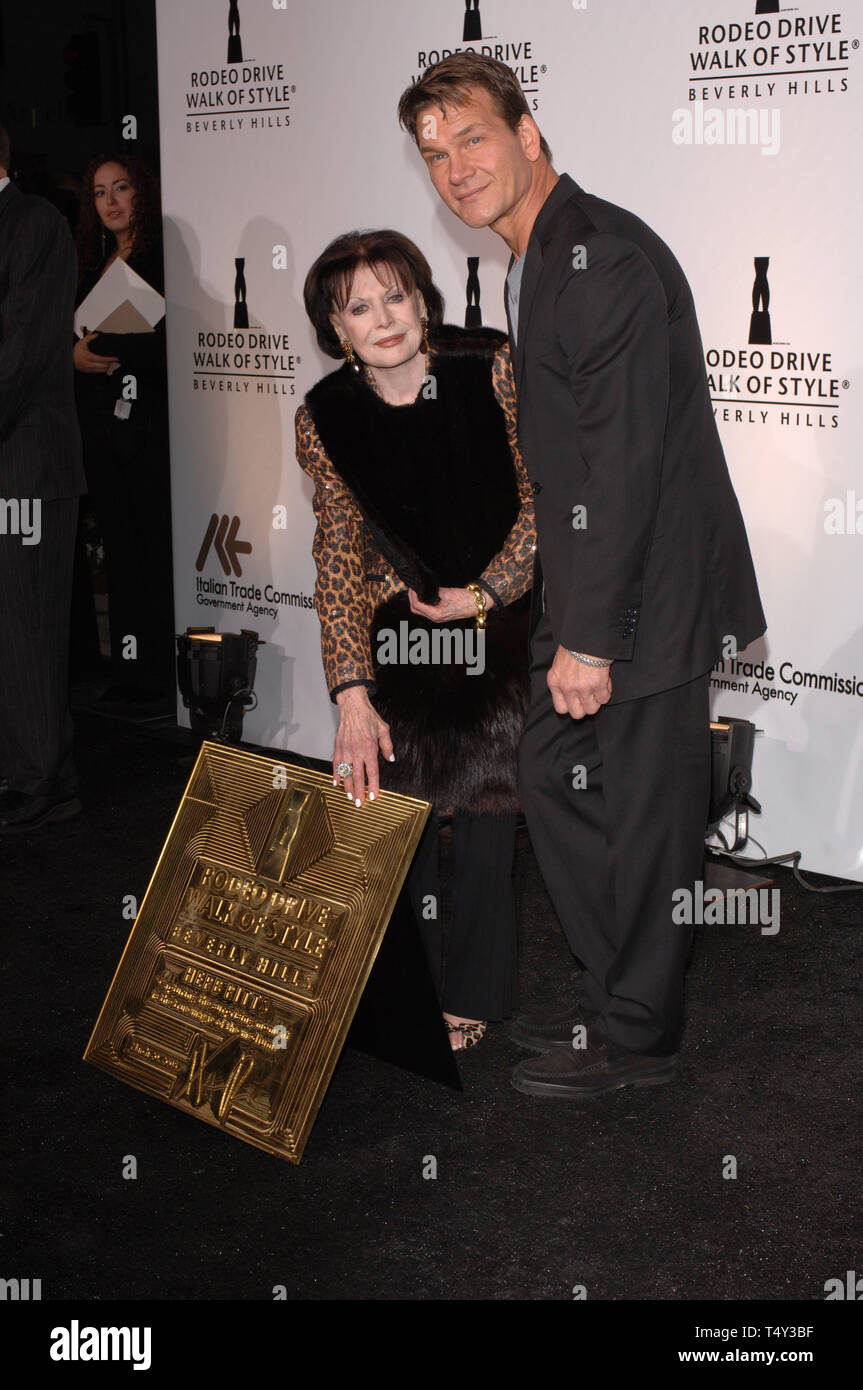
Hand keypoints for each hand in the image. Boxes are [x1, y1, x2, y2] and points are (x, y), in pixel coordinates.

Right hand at [73, 331, 119, 373]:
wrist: (69, 358)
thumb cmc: (76, 351)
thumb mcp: (82, 342)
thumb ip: (89, 337)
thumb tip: (96, 334)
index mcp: (88, 356)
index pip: (101, 359)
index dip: (109, 359)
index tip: (115, 358)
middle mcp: (88, 364)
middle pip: (103, 366)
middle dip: (109, 363)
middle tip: (112, 360)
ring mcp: (88, 369)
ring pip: (101, 370)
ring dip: (106, 367)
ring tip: (108, 362)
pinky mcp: (88, 372)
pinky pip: (98, 372)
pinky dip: (102, 369)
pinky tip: (103, 366)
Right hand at [333, 686, 393, 805]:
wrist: (353, 707)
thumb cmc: (369, 717)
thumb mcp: (384, 730)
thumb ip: (387, 746)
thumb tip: (391, 759)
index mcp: (370, 748)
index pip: (372, 772)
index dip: (374, 786)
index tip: (374, 796)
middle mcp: (357, 751)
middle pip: (358, 776)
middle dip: (359, 791)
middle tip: (359, 803)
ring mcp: (346, 750)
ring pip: (346, 772)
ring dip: (348, 786)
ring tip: (350, 796)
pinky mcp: (338, 747)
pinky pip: (336, 764)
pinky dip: (335, 774)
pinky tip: (336, 783)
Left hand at [408, 586, 492, 621]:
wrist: (477, 603)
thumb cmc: (465, 598)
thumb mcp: (447, 592)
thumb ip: (434, 591)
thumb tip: (424, 588)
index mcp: (436, 614)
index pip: (416, 606)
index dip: (412, 595)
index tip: (413, 586)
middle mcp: (436, 618)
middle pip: (416, 610)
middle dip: (412, 599)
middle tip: (413, 588)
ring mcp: (438, 618)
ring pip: (420, 611)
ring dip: (417, 601)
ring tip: (418, 590)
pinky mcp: (441, 615)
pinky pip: (427, 611)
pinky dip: (423, 603)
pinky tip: (425, 595)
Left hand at [547, 645, 611, 719]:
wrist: (586, 636)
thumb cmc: (573, 645)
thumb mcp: (559, 663)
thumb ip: (562, 679)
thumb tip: (569, 691)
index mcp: (555, 682)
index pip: (561, 709)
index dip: (571, 706)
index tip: (576, 701)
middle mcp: (567, 688)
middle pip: (577, 713)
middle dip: (584, 707)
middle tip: (589, 697)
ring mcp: (582, 688)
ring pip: (592, 709)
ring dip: (597, 700)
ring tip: (597, 688)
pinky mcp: (598, 685)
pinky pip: (604, 698)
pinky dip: (606, 692)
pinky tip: (604, 681)